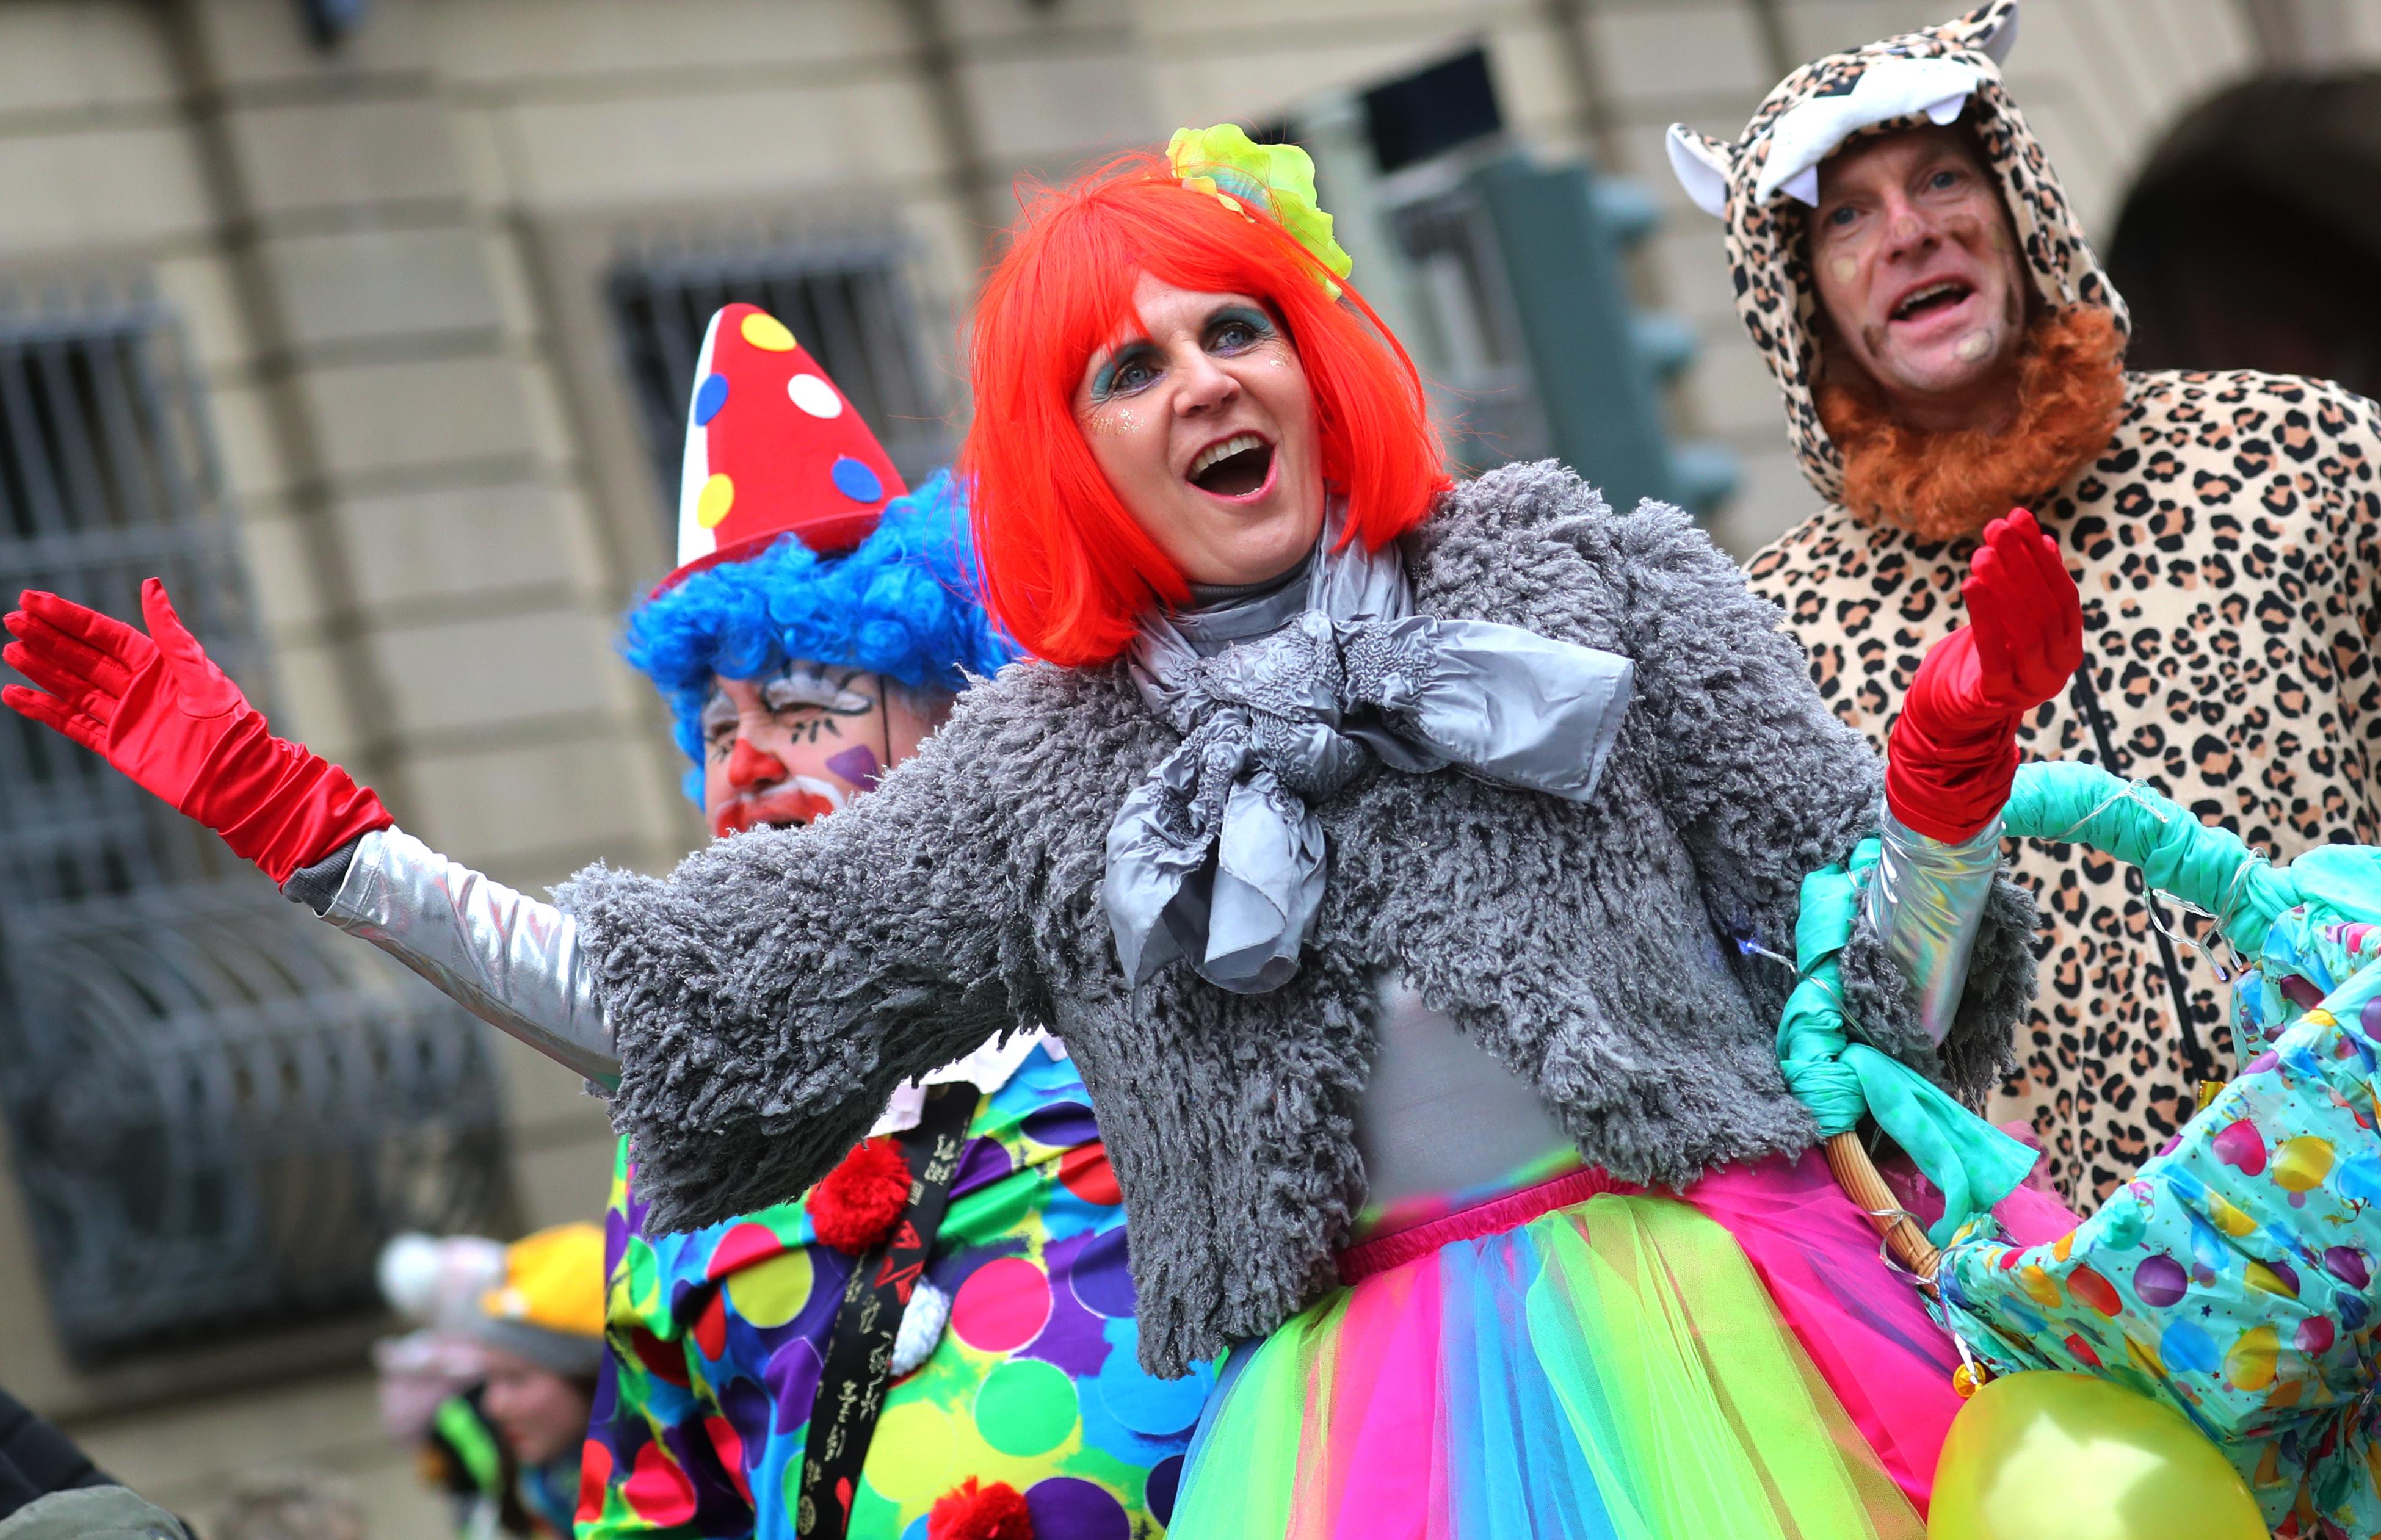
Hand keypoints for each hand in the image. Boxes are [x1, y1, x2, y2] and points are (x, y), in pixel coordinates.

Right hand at [3, 579, 389, 881]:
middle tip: (10, 619)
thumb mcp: (197, 672)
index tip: (32, 600)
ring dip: (42, 670)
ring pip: (73, 687)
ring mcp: (125, 716)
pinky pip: (73, 724)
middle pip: (82, 657)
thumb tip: (151, 585)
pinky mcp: (117, 745)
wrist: (235, 778)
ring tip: (11, 651)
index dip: (69, 617)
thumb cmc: (228, 723)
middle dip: (47, 639)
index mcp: (158, 663)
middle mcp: (137, 687)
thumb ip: (169, 631)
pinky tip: (16, 695)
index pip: (104, 633)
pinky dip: (44, 710)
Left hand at [1887, 510, 2081, 840]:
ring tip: (1981, 552)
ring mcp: (2034, 684)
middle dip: (2020, 563)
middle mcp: (2060, 665)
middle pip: (2044, 606)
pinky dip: (1986, 616)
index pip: (2062, 592)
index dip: (2041, 555)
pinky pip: (1996, 652)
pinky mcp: (2001, 696)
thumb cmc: (1992, 654)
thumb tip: (2037, 537)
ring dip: (2004, 586)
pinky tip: (1972, 585)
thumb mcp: (2011, 617)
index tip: (2020, 519)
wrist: (1963, 709)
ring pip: (2025, 628)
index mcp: (2069, 643)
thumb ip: (2026, 583)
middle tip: (1997, 528)